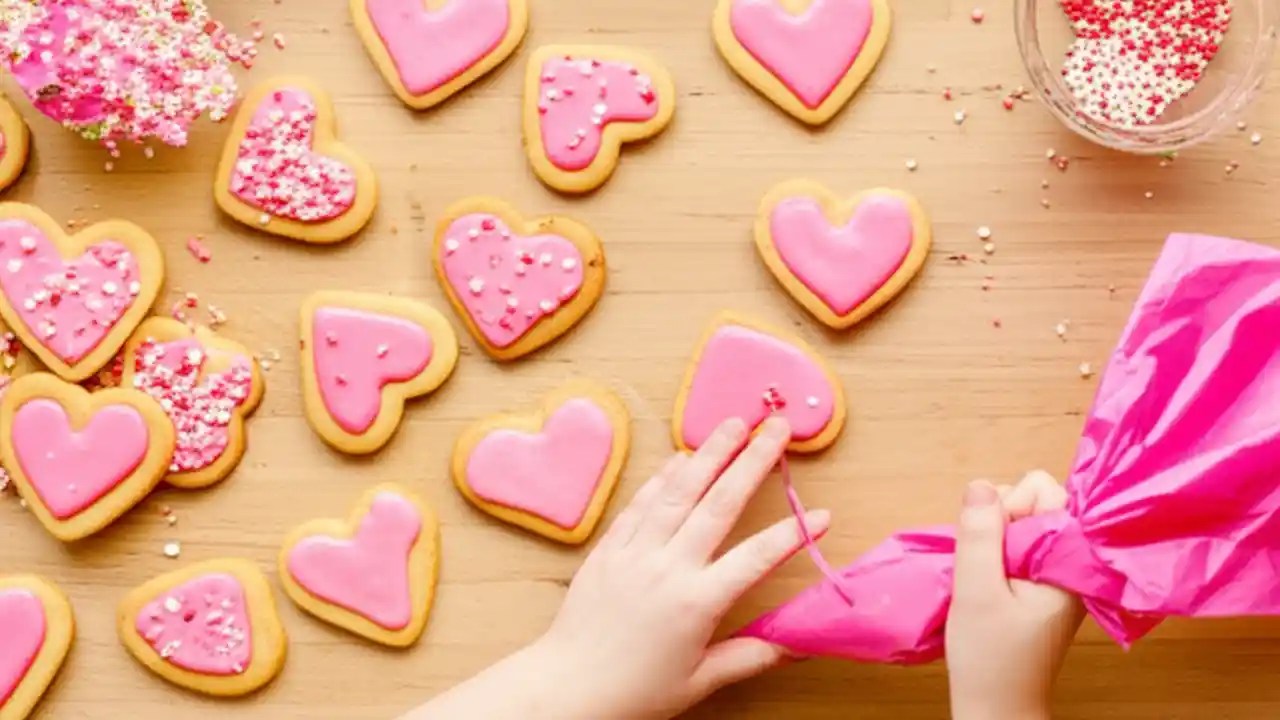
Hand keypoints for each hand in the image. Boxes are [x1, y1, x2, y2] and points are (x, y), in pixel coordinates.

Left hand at [535, 417, 827, 719]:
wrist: (567, 687)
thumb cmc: (634, 692)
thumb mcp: (699, 680)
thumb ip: (749, 657)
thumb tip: (795, 646)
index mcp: (697, 603)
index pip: (756, 558)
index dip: (792, 535)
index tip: (822, 515)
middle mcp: (667, 568)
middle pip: (719, 504)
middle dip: (752, 461)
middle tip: (775, 429)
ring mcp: (635, 553)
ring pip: (678, 492)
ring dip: (708, 453)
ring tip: (732, 424)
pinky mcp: (608, 549)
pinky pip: (640, 505)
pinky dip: (662, 478)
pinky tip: (680, 458)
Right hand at [946, 472, 1084, 719]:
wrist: (997, 708)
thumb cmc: (990, 658)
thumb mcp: (976, 591)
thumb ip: (979, 535)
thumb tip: (981, 484)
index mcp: (1068, 560)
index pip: (1047, 491)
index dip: (1012, 504)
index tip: (997, 543)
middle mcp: (1069, 560)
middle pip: (1033, 501)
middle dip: (1001, 518)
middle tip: (987, 563)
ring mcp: (1055, 572)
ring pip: (1021, 522)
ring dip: (994, 537)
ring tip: (985, 576)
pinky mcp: (1040, 583)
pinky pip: (1016, 545)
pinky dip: (996, 553)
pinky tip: (987, 581)